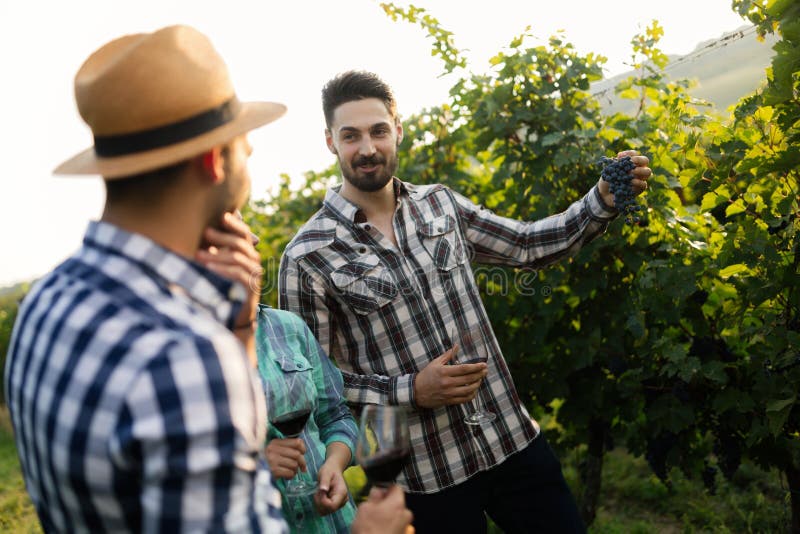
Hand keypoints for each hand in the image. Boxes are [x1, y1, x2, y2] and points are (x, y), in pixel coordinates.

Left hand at [195, 211, 262, 329]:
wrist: (234, 314)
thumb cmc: (221, 286)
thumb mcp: (216, 265)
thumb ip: (212, 249)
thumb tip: (195, 232)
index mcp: (245, 252)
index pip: (243, 233)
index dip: (234, 224)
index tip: (221, 216)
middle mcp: (253, 261)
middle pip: (240, 243)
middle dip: (221, 237)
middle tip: (205, 232)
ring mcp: (254, 274)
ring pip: (237, 258)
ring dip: (217, 255)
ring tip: (198, 255)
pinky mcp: (251, 288)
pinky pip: (239, 275)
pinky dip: (223, 270)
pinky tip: (208, 269)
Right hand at [264, 438, 306, 479]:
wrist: (256, 472)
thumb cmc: (270, 460)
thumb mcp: (277, 450)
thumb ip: (289, 447)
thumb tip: (303, 452)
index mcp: (276, 442)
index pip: (297, 442)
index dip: (303, 449)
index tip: (303, 454)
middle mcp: (273, 449)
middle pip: (297, 454)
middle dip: (302, 462)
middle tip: (303, 468)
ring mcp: (272, 460)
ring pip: (294, 464)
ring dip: (295, 470)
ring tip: (291, 471)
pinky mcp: (273, 471)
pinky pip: (290, 473)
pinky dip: (291, 476)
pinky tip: (286, 476)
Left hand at [314, 462, 349, 515]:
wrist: (333, 470)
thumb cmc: (329, 470)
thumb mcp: (325, 473)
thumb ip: (324, 481)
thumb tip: (323, 490)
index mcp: (342, 493)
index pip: (332, 506)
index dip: (322, 501)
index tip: (319, 491)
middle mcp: (342, 501)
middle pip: (328, 510)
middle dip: (319, 502)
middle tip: (318, 491)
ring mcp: (339, 504)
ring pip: (325, 512)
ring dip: (318, 503)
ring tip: (319, 492)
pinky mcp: (335, 505)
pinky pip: (324, 510)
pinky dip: (319, 504)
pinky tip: (321, 495)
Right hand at [351, 486, 412, 533]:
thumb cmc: (367, 530)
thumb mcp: (364, 508)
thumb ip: (374, 495)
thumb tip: (378, 490)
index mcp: (398, 503)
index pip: (396, 487)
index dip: (386, 488)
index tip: (378, 494)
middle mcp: (406, 514)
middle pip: (397, 503)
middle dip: (386, 504)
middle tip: (373, 510)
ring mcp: (406, 527)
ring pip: (396, 516)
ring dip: (388, 517)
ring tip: (374, 523)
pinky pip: (397, 527)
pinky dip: (390, 527)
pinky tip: (379, 531)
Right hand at [413, 346, 486, 408]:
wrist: (416, 392)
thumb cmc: (426, 376)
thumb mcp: (435, 363)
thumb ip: (448, 355)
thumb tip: (457, 345)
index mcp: (444, 372)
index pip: (464, 369)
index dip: (476, 367)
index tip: (483, 365)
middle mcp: (447, 383)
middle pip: (469, 378)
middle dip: (480, 374)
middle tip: (485, 371)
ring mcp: (449, 393)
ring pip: (468, 389)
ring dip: (477, 384)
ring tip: (480, 379)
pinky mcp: (449, 401)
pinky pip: (464, 399)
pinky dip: (472, 395)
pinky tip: (474, 390)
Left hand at [597, 150, 651, 207]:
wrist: (606, 194)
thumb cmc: (608, 179)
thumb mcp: (608, 171)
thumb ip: (614, 164)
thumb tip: (620, 157)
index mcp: (630, 162)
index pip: (634, 154)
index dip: (629, 153)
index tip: (619, 156)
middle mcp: (638, 168)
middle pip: (645, 160)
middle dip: (639, 160)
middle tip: (631, 162)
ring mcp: (640, 178)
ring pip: (648, 172)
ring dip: (640, 170)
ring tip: (631, 172)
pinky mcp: (640, 188)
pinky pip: (643, 184)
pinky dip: (638, 182)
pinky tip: (632, 182)